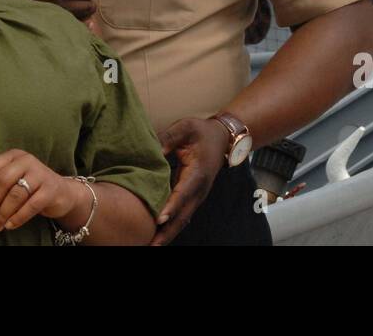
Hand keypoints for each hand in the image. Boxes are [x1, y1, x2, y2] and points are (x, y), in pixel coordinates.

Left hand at [0, 149, 81, 232]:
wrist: (61, 193)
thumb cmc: (29, 187)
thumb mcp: (8, 183)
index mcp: (13, 156)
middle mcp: (27, 160)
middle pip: (2, 180)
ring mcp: (40, 173)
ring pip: (16, 194)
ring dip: (3, 213)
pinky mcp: (50, 189)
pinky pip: (31, 205)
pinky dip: (18, 217)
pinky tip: (9, 225)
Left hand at [151, 117, 229, 245]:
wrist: (222, 139)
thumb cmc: (201, 131)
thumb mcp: (186, 127)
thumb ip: (169, 137)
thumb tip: (153, 150)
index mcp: (198, 172)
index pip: (183, 192)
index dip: (172, 206)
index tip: (159, 219)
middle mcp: (199, 189)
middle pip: (183, 214)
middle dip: (167, 231)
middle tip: (150, 244)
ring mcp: (197, 196)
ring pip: (183, 219)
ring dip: (168, 233)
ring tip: (150, 245)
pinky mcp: (193, 198)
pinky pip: (182, 215)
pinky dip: (171, 227)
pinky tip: (157, 237)